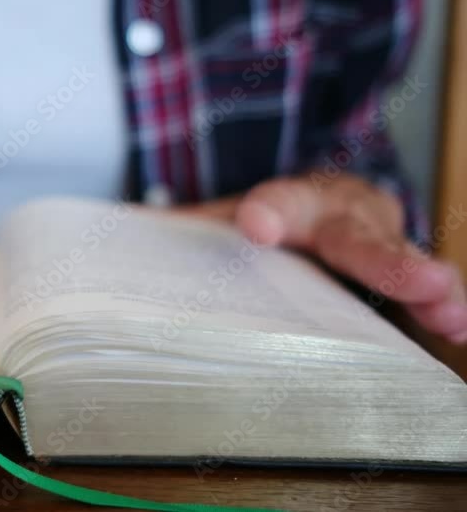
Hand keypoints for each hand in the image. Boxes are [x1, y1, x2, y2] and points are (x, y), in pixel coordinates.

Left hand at [176, 174, 466, 343]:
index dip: (271, 212)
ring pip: (400, 262)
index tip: (257, 224)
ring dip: (423, 283)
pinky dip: (442, 306)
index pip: (279, 202)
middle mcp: (340, 218)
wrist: (320, 203)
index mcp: (290, 202)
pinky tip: (460, 327)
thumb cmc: (265, 220)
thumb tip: (97, 244)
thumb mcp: (221, 220)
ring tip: (449, 305)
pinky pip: (423, 293)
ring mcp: (376, 244)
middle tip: (410, 277)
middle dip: (381, 258)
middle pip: (357, 236)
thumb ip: (178, 232)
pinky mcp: (398, 276)